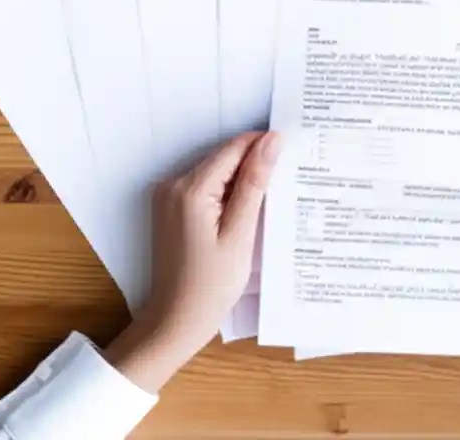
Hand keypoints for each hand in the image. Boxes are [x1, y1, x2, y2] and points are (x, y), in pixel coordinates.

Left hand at [104, 131, 281, 391]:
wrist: (176, 318)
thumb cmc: (212, 284)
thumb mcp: (241, 233)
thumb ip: (255, 183)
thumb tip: (271, 141)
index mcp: (189, 189)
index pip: (233, 149)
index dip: (263, 146)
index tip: (292, 151)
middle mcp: (172, 184)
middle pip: (222, 158)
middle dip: (253, 164)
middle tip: (287, 179)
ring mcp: (167, 195)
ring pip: (214, 172)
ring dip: (241, 180)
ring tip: (269, 199)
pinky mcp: (169, 207)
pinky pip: (203, 188)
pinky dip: (225, 193)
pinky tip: (244, 212)